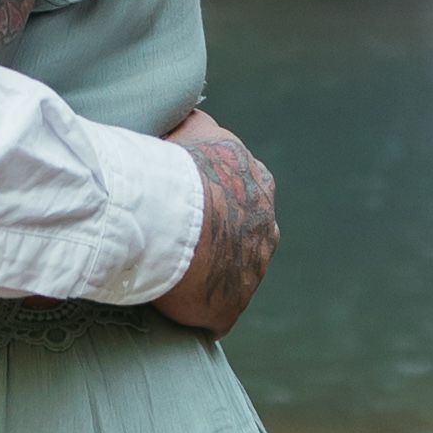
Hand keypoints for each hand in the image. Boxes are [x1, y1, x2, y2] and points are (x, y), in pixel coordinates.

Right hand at [153, 107, 276, 336]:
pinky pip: (213, 314)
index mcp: (257, 182)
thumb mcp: (192, 129)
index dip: (210, 196)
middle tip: (175, 237)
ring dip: (207, 275)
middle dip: (217, 237)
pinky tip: (168, 306)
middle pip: (243, 234)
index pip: (239, 190)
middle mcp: (265, 226)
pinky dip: (193, 311)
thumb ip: (197, 128)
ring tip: (167, 272)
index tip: (182, 201)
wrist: (172, 217)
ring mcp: (252, 270)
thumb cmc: (175, 169)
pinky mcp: (230, 307)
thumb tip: (188, 119)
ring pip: (231, 275)